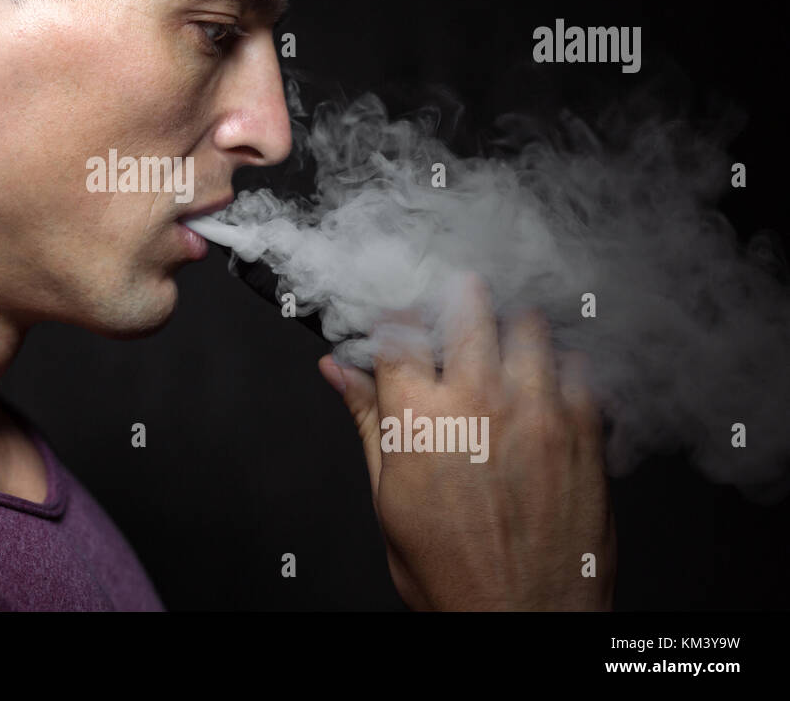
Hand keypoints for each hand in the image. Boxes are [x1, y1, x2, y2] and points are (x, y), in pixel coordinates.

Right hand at [318, 273, 615, 609]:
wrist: (525, 621)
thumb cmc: (452, 573)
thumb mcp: (389, 499)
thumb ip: (368, 420)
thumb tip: (337, 371)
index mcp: (419, 418)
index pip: (399, 327)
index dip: (395, 317)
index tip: (399, 323)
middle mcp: (480, 401)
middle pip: (466, 303)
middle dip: (454, 301)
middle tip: (452, 318)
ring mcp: (538, 410)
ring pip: (528, 322)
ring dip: (510, 330)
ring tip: (500, 356)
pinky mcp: (586, 429)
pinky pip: (580, 364)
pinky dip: (560, 367)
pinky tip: (544, 391)